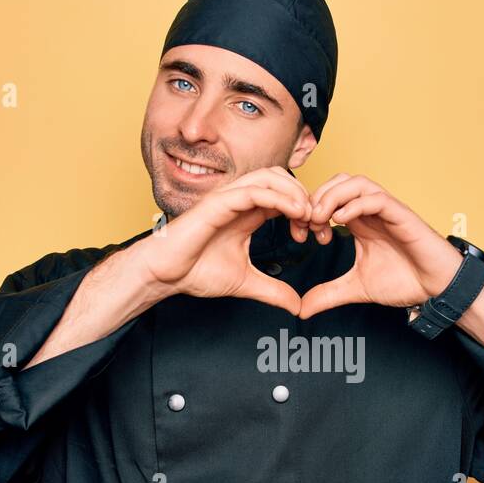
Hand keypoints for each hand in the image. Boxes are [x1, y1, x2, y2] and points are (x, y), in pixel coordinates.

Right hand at [139, 166, 325, 315]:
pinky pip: (253, 190)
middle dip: (305, 196)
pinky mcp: (217, 203)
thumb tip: (297, 306)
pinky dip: (277, 196)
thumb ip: (273, 290)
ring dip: (294, 192)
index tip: (317, 235)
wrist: (165, 275)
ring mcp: (228, 198)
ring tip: (309, 214)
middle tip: (318, 224)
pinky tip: (294, 211)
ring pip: (269, 177)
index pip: (284, 197)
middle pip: (282, 179)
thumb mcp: (246, 282)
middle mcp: (239, 201)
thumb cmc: (195, 272)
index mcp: (247, 213)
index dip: (306, 210)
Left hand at [297, 174, 463, 318]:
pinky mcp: (402, 215)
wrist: (436, 288)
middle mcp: (372, 212)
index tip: (300, 234)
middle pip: (339, 182)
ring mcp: (387, 211)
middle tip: (305, 223)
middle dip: (316, 197)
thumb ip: (329, 294)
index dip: (309, 210)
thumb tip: (302, 309)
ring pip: (356, 183)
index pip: (329, 199)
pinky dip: (354, 204)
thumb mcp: (356, 288)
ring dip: (333, 195)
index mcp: (360, 222)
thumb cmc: (405, 281)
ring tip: (320, 217)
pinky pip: (376, 198)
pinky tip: (340, 221)